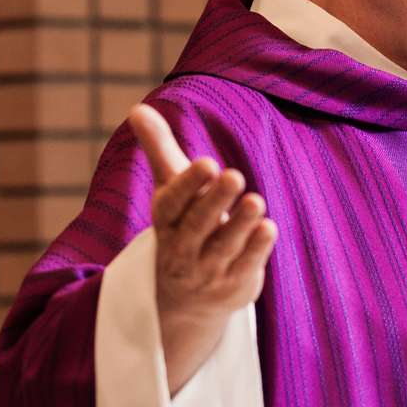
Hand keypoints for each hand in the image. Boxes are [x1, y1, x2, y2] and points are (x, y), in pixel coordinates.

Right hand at [128, 103, 277, 393]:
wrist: (182, 299)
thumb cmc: (182, 226)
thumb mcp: (169, 189)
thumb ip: (159, 149)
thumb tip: (137, 108)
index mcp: (167, 221)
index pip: (173, 203)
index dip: (189, 184)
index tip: (207, 163)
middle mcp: (183, 248)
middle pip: (198, 224)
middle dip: (215, 200)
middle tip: (233, 174)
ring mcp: (208, 270)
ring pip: (224, 245)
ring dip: (240, 223)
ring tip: (255, 201)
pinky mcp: (234, 285)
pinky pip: (245, 266)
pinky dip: (256, 249)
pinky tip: (268, 228)